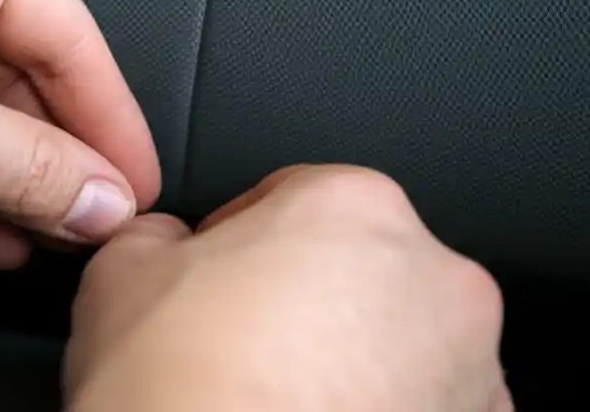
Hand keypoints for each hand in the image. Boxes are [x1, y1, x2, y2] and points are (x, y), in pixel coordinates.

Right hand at [65, 165, 510, 410]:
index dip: (240, 243)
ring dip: (354, 362)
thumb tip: (165, 246)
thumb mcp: (119, 276)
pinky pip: (428, 409)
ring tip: (282, 402)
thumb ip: (157, 234)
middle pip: (360, 269)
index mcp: (353, 208)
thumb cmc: (182, 398)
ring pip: (403, 344)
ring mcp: (471, 369)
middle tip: (245, 349)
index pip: (293, 198)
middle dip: (308, 301)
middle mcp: (434, 278)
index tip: (217, 283)